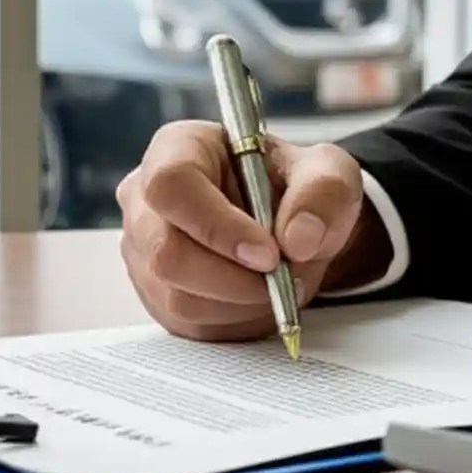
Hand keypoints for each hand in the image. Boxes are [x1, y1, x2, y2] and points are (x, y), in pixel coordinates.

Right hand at [117, 120, 385, 341]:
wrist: (291, 227)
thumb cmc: (297, 188)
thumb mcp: (328, 173)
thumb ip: (323, 193)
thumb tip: (299, 239)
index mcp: (178, 149)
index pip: (172, 186)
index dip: (217, 226)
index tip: (270, 254)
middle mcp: (145, 199)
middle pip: (166, 253)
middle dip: (235, 279)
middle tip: (285, 279)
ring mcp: (142, 250)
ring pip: (179, 297)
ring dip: (242, 303)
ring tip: (280, 284)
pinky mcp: (155, 293)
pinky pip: (188, 323)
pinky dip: (235, 321)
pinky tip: (258, 298)